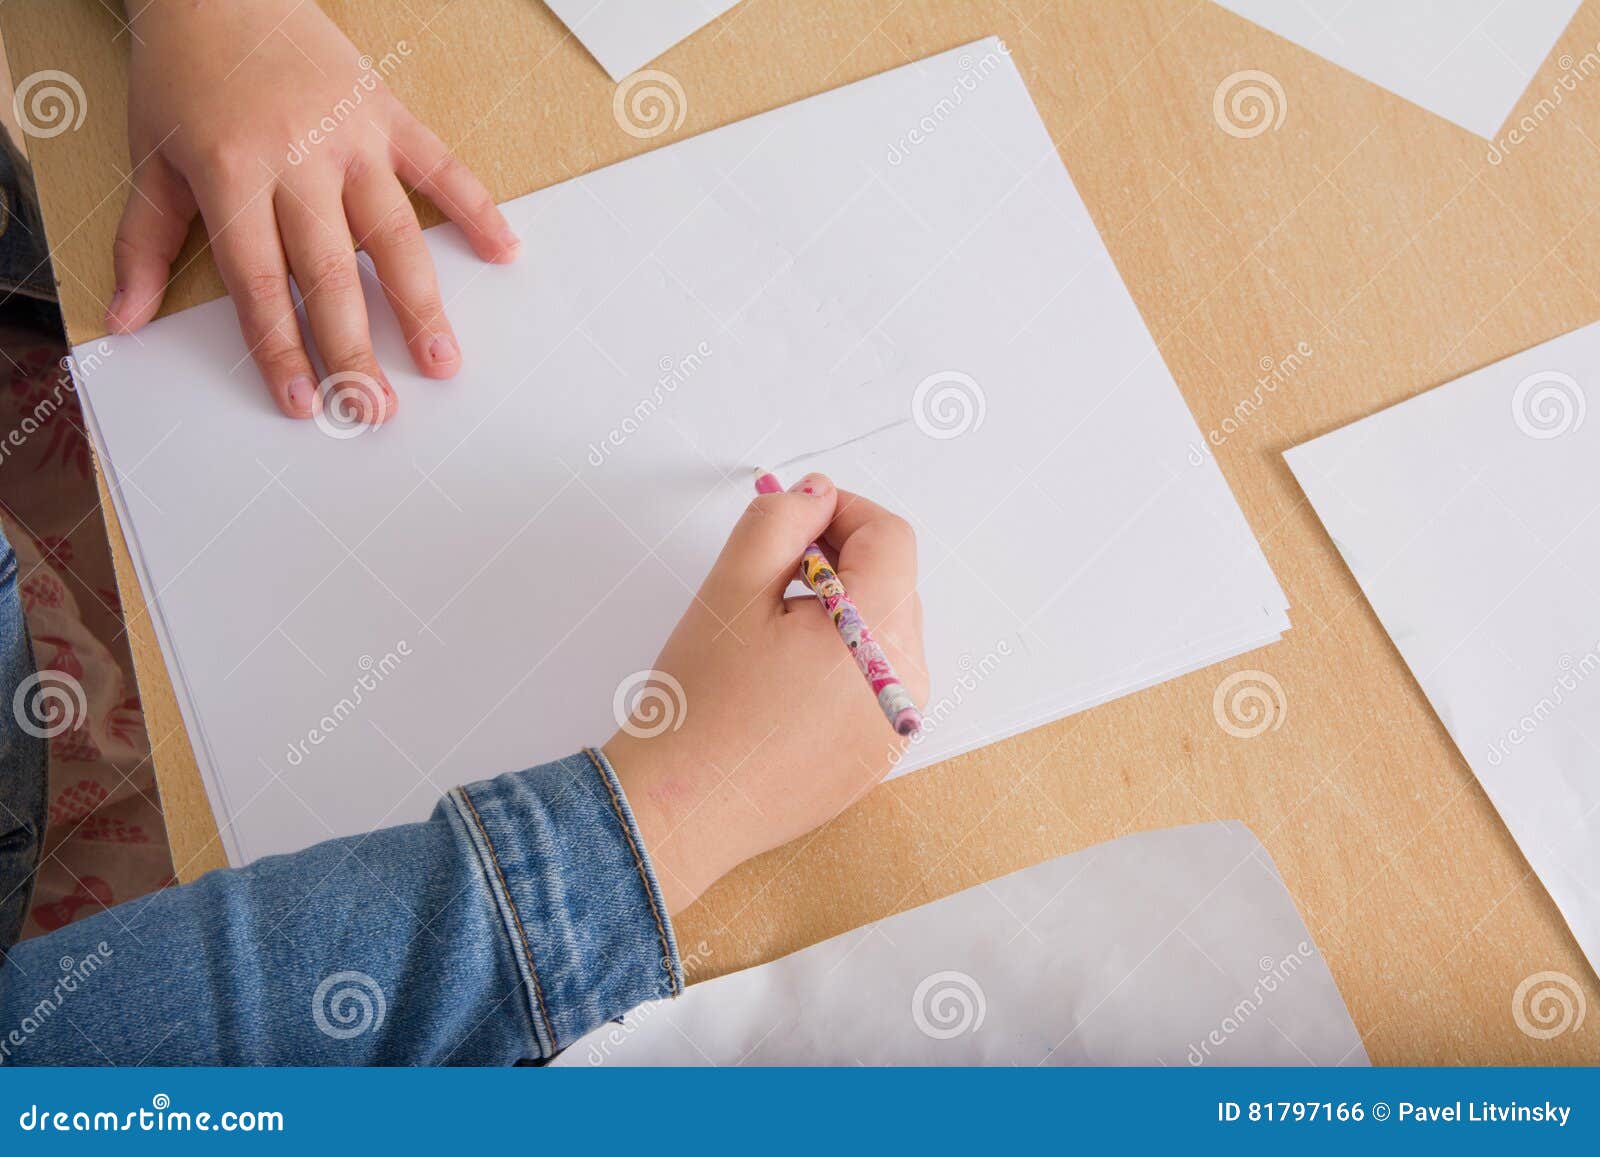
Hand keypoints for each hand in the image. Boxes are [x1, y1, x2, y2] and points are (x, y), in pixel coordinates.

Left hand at [111, 0, 519, 421]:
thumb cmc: (184, 74)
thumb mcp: (149, 157)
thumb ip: (142, 243)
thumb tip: (125, 317)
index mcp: (231, 172)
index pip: (261, 282)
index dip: (282, 347)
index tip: (304, 400)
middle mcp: (298, 159)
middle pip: (332, 273)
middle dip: (355, 348)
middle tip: (376, 408)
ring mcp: (352, 138)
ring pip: (393, 234)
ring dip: (422, 303)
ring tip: (444, 360)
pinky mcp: (389, 115)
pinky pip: (442, 168)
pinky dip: (477, 209)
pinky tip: (505, 251)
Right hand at [604, 475, 927, 912]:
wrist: (683, 807)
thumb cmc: (701, 702)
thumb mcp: (731, 587)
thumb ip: (780, 521)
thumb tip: (818, 494)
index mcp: (878, 633)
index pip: (891, 537)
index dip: (843, 511)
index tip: (795, 515)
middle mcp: (906, 680)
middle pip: (892, 584)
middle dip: (838, 562)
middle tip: (771, 573)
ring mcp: (897, 723)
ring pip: (884, 633)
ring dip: (840, 614)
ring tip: (771, 636)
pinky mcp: (878, 755)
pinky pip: (875, 683)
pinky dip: (840, 664)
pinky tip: (781, 682)